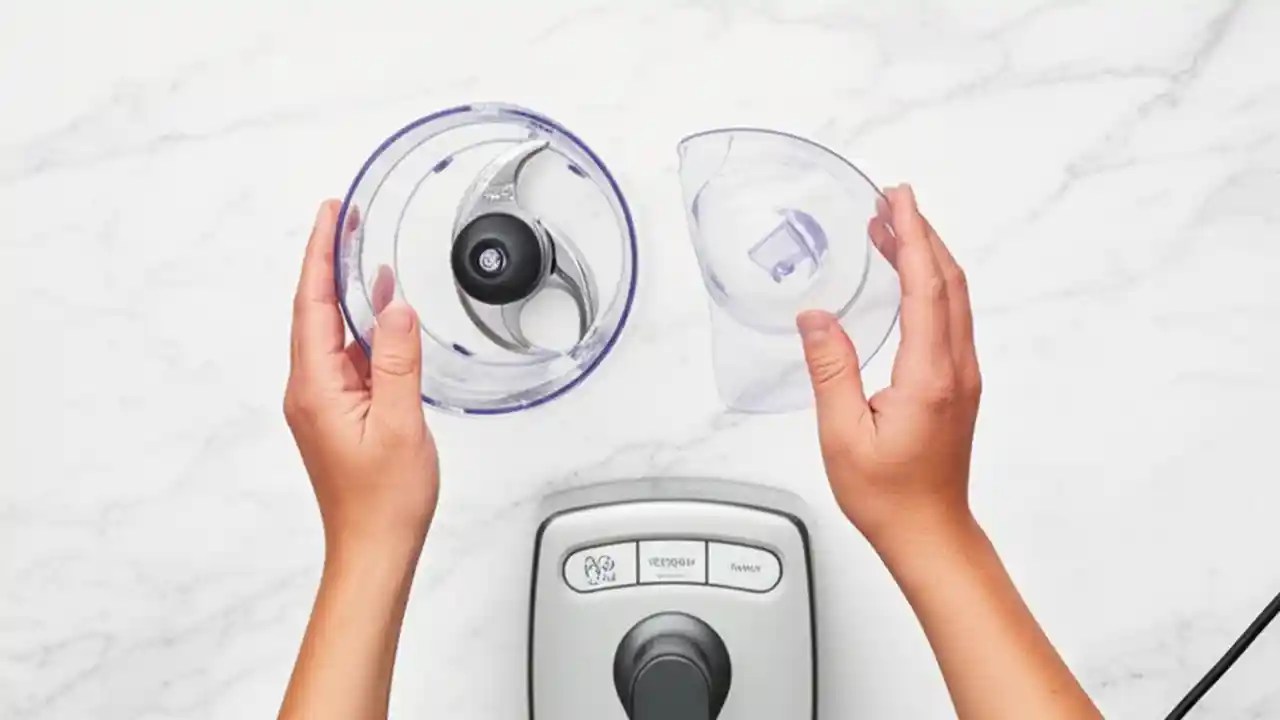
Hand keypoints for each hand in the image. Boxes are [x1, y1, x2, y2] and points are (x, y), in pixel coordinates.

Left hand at [284, 200, 438, 555]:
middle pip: (315, 312)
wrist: (374, 549)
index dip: (320, 255)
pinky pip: (348, 359)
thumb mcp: (401, 423)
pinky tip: (384, 317)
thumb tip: (396, 307)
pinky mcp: (339, 414)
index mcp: (316, 388)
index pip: (312, 305)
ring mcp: (323, 403)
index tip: (331, 216)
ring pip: (333, 335)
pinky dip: (365, 330)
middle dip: (329, 263)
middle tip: (346, 220)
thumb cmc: (384, 501)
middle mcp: (310, 391)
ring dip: (348, 295)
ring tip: (366, 254)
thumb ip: (399, 361)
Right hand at [798, 184, 980, 549]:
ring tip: (891, 229)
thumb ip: (829, 369)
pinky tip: (906, 281)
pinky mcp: (956, 385)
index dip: (912, 236)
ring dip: (927, 257)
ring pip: (953, 298)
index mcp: (928, 376)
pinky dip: (930, 285)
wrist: (929, 533)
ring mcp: (961, 376)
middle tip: (890, 201)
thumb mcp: (841, 434)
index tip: (897, 199)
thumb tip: (815, 316)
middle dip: (921, 234)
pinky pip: (951, 318)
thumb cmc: (887, 495)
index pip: (926, 287)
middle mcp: (954, 369)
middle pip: (948, 282)